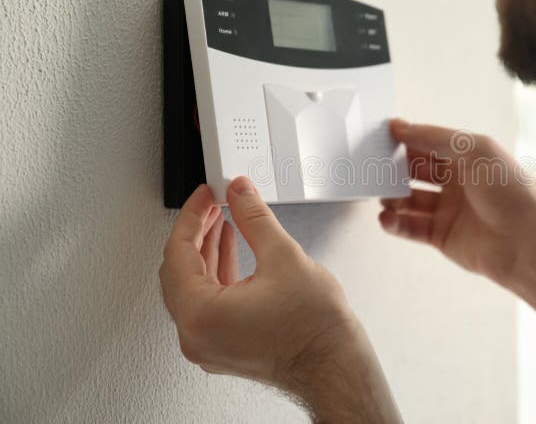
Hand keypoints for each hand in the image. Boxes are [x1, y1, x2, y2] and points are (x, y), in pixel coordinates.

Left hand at [160, 177, 401, 422]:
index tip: (205, 196)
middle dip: (199, 232)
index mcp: (200, 315)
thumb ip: (254, 217)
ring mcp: (209, 344)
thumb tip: (241, 194)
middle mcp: (197, 335)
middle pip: (181, 270)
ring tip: (225, 221)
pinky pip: (208, 303)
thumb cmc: (314, 329)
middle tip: (214, 205)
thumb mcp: (282, 256)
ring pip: (195, 287)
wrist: (335, 364)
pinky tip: (232, 251)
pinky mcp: (224, 346)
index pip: (179, 252)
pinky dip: (218, 273)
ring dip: (209, 250)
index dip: (192, 216)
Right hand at [380, 120, 535, 347]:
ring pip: (410, 200)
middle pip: (417, 171)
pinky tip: (387, 218)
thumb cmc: (510, 192)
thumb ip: (434, 137)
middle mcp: (459, 183)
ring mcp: (450, 211)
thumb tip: (403, 127)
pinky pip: (411, 227)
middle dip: (395, 168)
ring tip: (381, 196)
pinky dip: (396, 223)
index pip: (430, 143)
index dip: (408, 138)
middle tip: (374, 166)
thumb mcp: (473, 149)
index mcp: (469, 157)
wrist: (526, 242)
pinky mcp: (443, 237)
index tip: (383, 135)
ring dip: (392, 197)